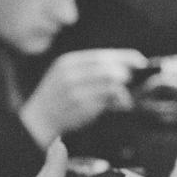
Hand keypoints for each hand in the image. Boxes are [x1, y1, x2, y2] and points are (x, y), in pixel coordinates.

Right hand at [19, 48, 148, 144]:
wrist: (37, 120)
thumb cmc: (57, 99)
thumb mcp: (67, 76)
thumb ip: (90, 70)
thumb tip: (123, 69)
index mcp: (67, 62)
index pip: (101, 55)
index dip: (123, 57)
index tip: (139, 60)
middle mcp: (70, 75)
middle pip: (107, 68)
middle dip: (124, 73)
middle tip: (131, 79)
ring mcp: (75, 91)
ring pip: (109, 85)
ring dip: (122, 91)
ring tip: (124, 99)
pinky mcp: (80, 108)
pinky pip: (106, 102)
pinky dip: (115, 103)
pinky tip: (116, 106)